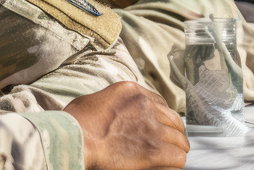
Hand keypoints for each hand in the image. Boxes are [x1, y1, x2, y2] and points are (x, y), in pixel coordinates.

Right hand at [64, 82, 188, 169]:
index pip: (160, 103)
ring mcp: (151, 125)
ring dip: (177, 147)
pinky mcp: (154, 148)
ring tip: (174, 156)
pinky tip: (171, 165)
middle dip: (173, 132)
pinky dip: (176, 162)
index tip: (161, 128)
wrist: (74, 140)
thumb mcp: (94, 100)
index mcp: (131, 91)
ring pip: (179, 138)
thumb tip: (112, 112)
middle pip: (173, 119)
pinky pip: (177, 156)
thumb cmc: (74, 124)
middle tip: (172, 144)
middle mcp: (145, 104)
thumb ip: (110, 102)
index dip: (162, 118)